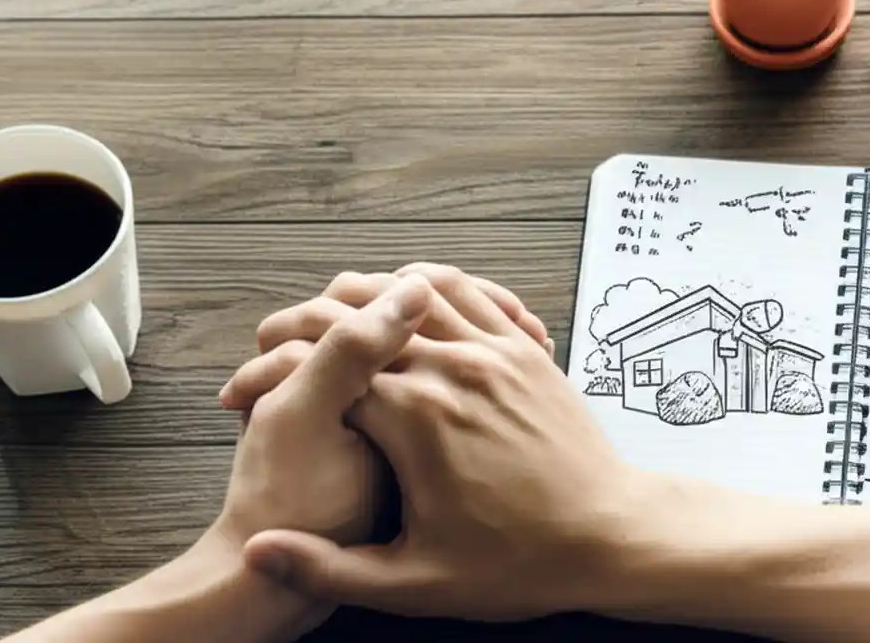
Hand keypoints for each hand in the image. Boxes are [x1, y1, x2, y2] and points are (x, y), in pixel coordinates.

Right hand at [241, 265, 647, 620]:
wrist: (614, 536)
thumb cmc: (521, 563)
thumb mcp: (417, 584)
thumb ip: (330, 569)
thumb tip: (259, 552)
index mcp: (416, 416)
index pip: (327, 364)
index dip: (278, 371)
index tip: (256, 387)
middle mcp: (454, 366)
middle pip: (365, 312)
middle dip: (313, 321)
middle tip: (281, 337)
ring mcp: (495, 350)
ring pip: (418, 287)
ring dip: (371, 291)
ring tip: (338, 312)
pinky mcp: (525, 349)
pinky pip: (475, 291)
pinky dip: (435, 285)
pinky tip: (414, 301)